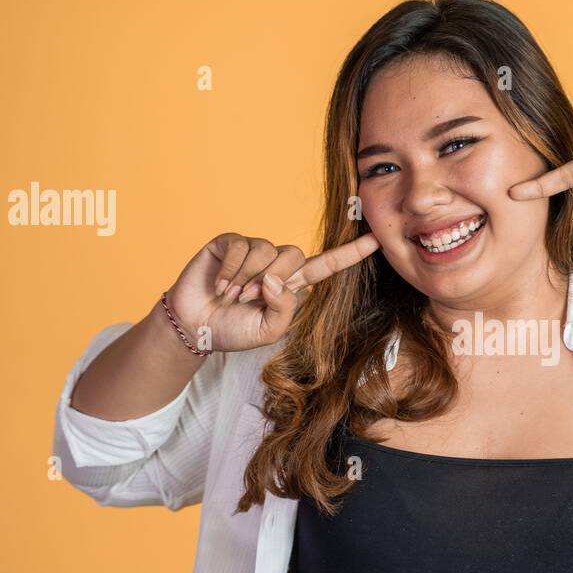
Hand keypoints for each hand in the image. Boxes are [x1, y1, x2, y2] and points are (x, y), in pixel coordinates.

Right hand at [165, 231, 379, 352]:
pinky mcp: (229, 243)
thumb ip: (284, 309)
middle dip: (272, 280)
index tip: (376, 241)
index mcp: (292, 285)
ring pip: (266, 252)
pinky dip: (231, 271)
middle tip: (248, 301)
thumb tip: (277, 279)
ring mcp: (253, 250)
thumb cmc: (233, 329)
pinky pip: (240, 247)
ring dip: (247, 280)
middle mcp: (276, 263)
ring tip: (231, 296)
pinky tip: (220, 286)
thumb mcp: (268, 331)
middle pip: (294, 255)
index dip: (350, 254)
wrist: (195, 326)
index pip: (326, 266)